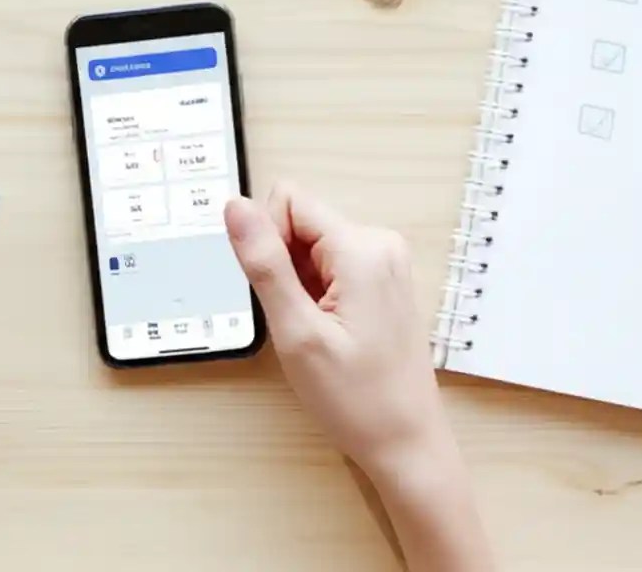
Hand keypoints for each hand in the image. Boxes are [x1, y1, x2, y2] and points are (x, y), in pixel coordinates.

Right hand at [224, 183, 448, 475]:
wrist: (406, 442)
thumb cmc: (357, 399)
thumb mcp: (296, 332)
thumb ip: (263, 263)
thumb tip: (235, 208)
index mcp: (362, 249)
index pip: (288, 199)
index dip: (267, 242)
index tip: (281, 293)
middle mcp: (380, 244)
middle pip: (299, 220)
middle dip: (283, 265)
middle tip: (299, 318)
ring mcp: (385, 262)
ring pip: (311, 244)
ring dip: (299, 282)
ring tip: (317, 328)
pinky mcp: (383, 279)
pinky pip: (330, 263)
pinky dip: (317, 291)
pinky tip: (329, 329)